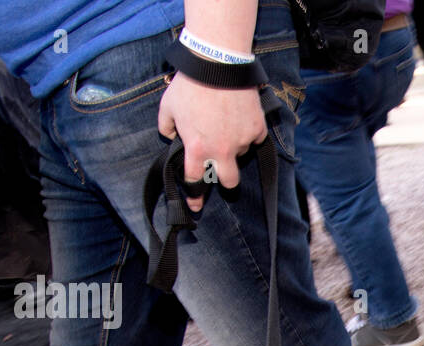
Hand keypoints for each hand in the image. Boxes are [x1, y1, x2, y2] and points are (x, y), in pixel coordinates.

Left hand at [157, 74, 266, 211]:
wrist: (217, 63)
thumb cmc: (190, 84)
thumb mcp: (167, 106)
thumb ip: (166, 127)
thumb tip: (170, 136)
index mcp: (197, 148)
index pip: (195, 180)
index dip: (193, 192)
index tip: (195, 204)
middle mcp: (221, 150)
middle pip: (229, 182)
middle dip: (224, 180)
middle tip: (221, 169)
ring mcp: (242, 141)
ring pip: (241, 154)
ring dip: (234, 146)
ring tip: (226, 123)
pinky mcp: (257, 128)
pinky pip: (254, 137)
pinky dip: (249, 131)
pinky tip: (240, 116)